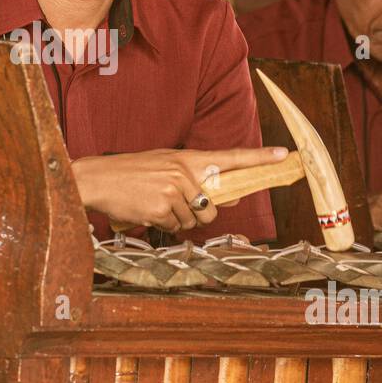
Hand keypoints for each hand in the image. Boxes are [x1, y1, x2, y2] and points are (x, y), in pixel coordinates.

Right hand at [72, 146, 288, 233]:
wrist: (96, 179)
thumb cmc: (132, 175)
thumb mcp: (167, 168)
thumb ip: (198, 179)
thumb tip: (234, 195)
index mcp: (188, 158)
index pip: (232, 157)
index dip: (260, 158)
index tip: (284, 155)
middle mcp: (185, 172)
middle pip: (212, 207)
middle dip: (198, 214)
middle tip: (174, 203)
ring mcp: (174, 190)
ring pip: (193, 220)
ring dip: (176, 219)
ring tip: (154, 203)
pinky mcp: (162, 208)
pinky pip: (174, 227)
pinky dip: (161, 224)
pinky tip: (145, 210)